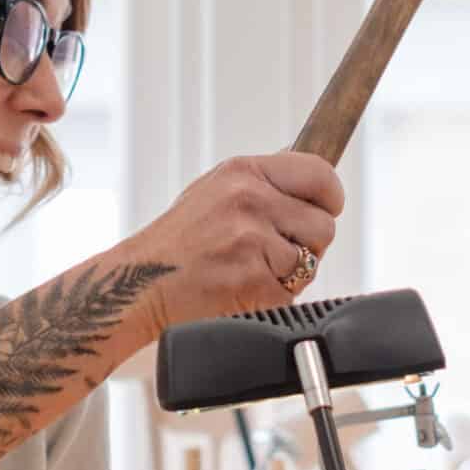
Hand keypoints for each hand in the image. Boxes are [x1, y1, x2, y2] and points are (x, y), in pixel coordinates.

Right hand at [129, 151, 344, 328]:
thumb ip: (263, 182)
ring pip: (311, 262)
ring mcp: (252, 242)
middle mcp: (249, 201)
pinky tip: (242, 288)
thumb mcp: (215, 190)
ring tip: (251, 269)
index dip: (330, 197)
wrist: (139, 282)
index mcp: (243, 172)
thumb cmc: (178, 242)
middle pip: (324, 225)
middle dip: (309, 243)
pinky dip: (273, 297)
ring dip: (291, 273)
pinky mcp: (255, 281)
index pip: (320, 173)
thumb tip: (312, 176)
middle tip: (273, 250)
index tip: (326, 207)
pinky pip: (292, 294)